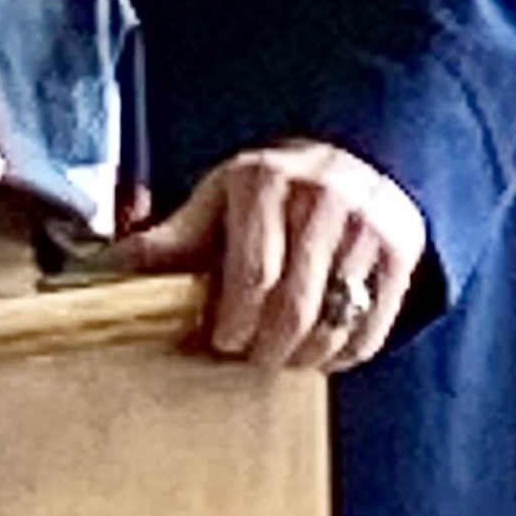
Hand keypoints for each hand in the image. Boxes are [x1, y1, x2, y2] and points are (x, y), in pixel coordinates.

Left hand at [125, 139, 425, 373]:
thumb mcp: (218, 198)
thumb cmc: (268, 189)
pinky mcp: (402, 248)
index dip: (236, 318)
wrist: (351, 156)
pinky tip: (324, 354)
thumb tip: (112, 267)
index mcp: (264, 181)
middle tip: (253, 359)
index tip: (223, 341)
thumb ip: (172, 237)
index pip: (252, 271)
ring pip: (336, 320)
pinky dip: (348, 352)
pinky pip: (375, 323)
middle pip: (295, 304)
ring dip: (306, 356)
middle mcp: (321, 197)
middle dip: (269, 347)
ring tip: (285, 358)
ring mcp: (367, 223)